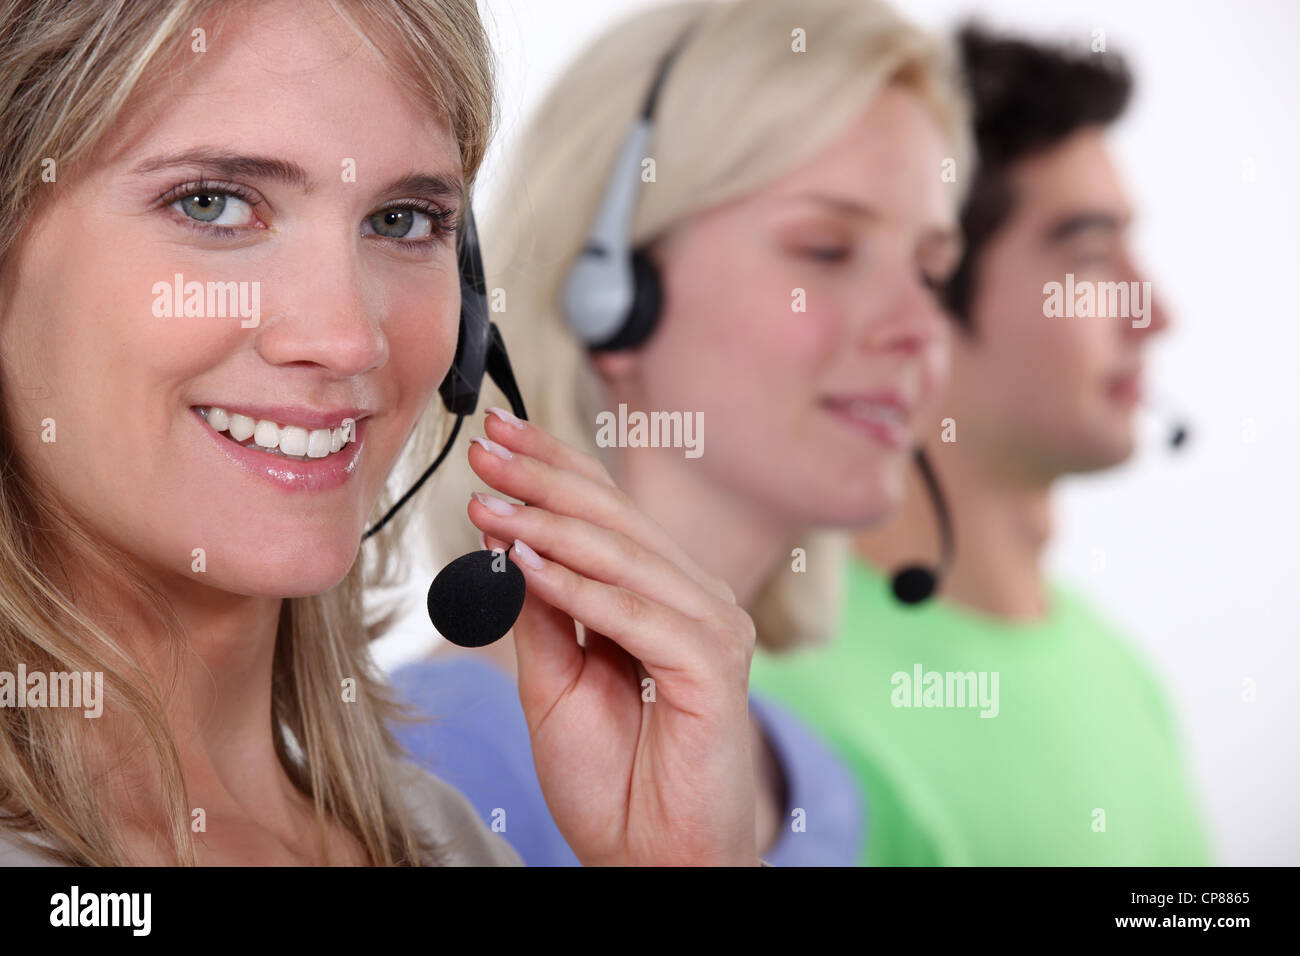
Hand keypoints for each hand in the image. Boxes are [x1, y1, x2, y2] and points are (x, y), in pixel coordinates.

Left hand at [465, 409, 760, 865]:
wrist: (656, 856)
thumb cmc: (614, 774)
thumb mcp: (557, 681)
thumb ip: (543, 613)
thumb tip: (508, 540)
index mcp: (662, 594)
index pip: (607, 512)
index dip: (554, 467)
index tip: (496, 436)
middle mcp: (695, 599)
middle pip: (616, 520)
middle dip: (544, 480)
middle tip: (485, 449)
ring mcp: (711, 630)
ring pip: (626, 559)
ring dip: (551, 527)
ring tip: (490, 504)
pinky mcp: (714, 669)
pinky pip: (639, 616)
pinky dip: (581, 590)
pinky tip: (529, 563)